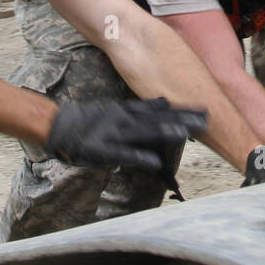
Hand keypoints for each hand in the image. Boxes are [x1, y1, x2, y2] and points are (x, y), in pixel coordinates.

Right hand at [43, 97, 206, 171]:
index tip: (204, 111)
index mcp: (127, 110)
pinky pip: (123, 153)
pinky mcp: (102, 149)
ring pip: (144, 131)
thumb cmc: (89, 121)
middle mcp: (124, 119)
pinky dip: (139, 156)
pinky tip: (155, 161)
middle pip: (158, 118)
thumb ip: (140, 109)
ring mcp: (113, 133)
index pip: (160, 109)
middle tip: (206, 120)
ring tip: (188, 132)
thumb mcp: (117, 110)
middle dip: (182, 119)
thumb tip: (164, 102)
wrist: (58, 126)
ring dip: (166, 132)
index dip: (182, 110)